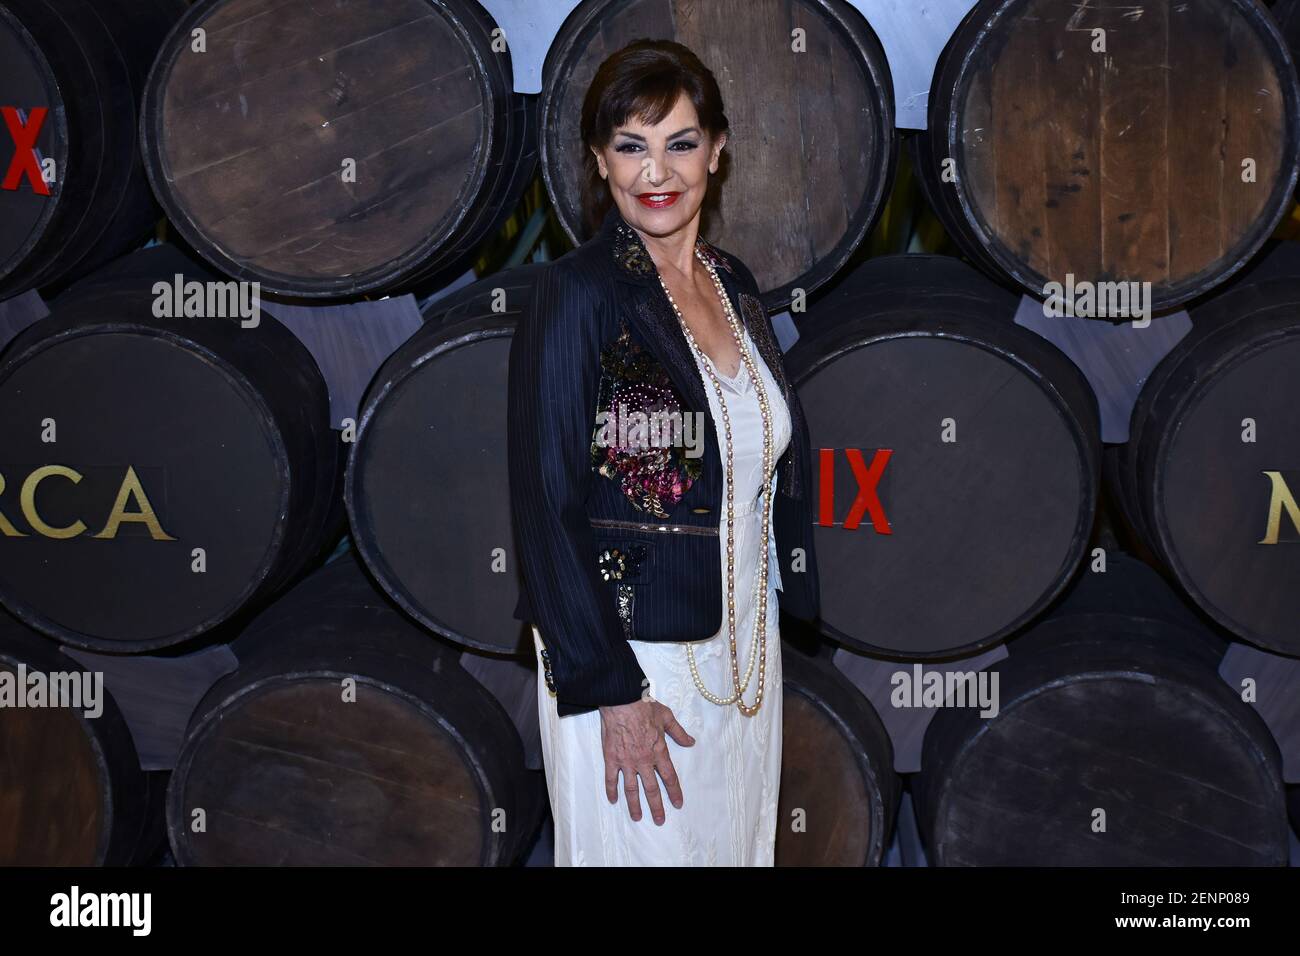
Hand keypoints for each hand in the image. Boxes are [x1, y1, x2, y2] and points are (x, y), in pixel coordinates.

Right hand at [599, 698, 694, 824]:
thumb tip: (691, 742)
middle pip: (651, 789)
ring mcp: (626, 761)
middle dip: (656, 806)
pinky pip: (611, 778)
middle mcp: (643, 761)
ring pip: (631, 788)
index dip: (674, 791)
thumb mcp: (667, 717)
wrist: (621, 700)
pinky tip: (613, 800)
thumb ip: (679, 733)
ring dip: (634, 805)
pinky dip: (611, 790)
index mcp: (658, 751)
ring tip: (637, 817)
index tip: (678, 803)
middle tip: (659, 820)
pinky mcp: (611, 758)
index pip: (669, 777)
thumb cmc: (644, 706)